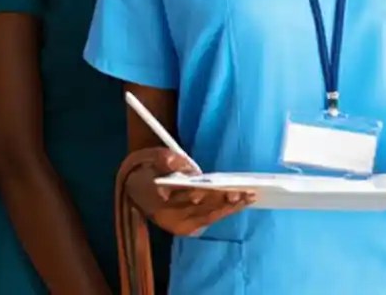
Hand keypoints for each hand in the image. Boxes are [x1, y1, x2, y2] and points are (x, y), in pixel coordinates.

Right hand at [127, 148, 253, 236]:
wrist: (138, 192)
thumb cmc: (149, 171)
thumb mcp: (151, 158)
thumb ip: (164, 159)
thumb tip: (179, 164)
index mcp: (155, 199)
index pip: (180, 196)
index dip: (200, 194)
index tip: (214, 191)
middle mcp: (167, 217)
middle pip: (198, 209)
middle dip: (221, 201)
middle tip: (241, 192)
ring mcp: (177, 226)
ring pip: (207, 216)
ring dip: (229, 208)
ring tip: (247, 197)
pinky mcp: (187, 228)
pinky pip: (209, 220)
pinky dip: (225, 211)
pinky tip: (241, 203)